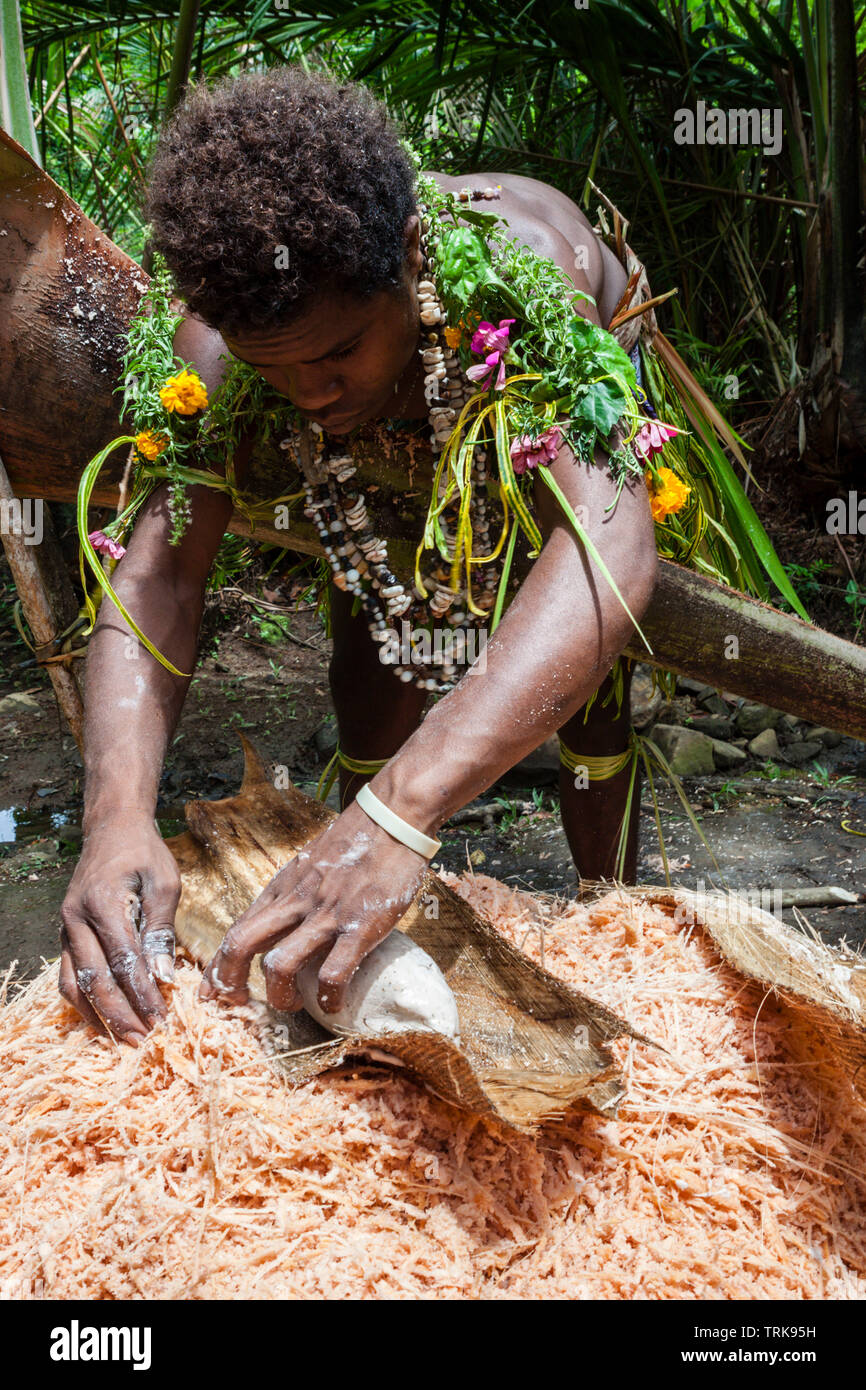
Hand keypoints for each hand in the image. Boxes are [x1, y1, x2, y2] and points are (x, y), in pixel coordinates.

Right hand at [58, 811, 180, 1042]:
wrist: (111, 829)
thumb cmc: (144, 853)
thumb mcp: (164, 883)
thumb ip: (162, 930)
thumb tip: (163, 976)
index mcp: (104, 903)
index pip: (124, 961)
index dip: (143, 994)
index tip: (161, 1021)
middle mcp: (76, 919)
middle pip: (95, 979)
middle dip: (120, 1015)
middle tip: (142, 1041)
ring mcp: (66, 927)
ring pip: (74, 983)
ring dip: (98, 1015)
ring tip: (122, 1039)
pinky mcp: (66, 933)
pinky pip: (68, 974)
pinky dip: (83, 1000)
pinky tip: (101, 1018)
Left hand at [199, 800, 426, 1013]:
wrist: (393, 818)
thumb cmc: (356, 841)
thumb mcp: (309, 864)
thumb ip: (294, 892)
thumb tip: (285, 921)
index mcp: (282, 888)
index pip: (236, 929)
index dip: (218, 965)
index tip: (212, 990)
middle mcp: (295, 902)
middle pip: (241, 945)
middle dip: (230, 981)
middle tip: (238, 1005)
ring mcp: (326, 915)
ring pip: (280, 965)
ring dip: (280, 996)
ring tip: (291, 1005)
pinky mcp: (359, 926)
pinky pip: (334, 972)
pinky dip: (329, 997)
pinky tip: (334, 1005)